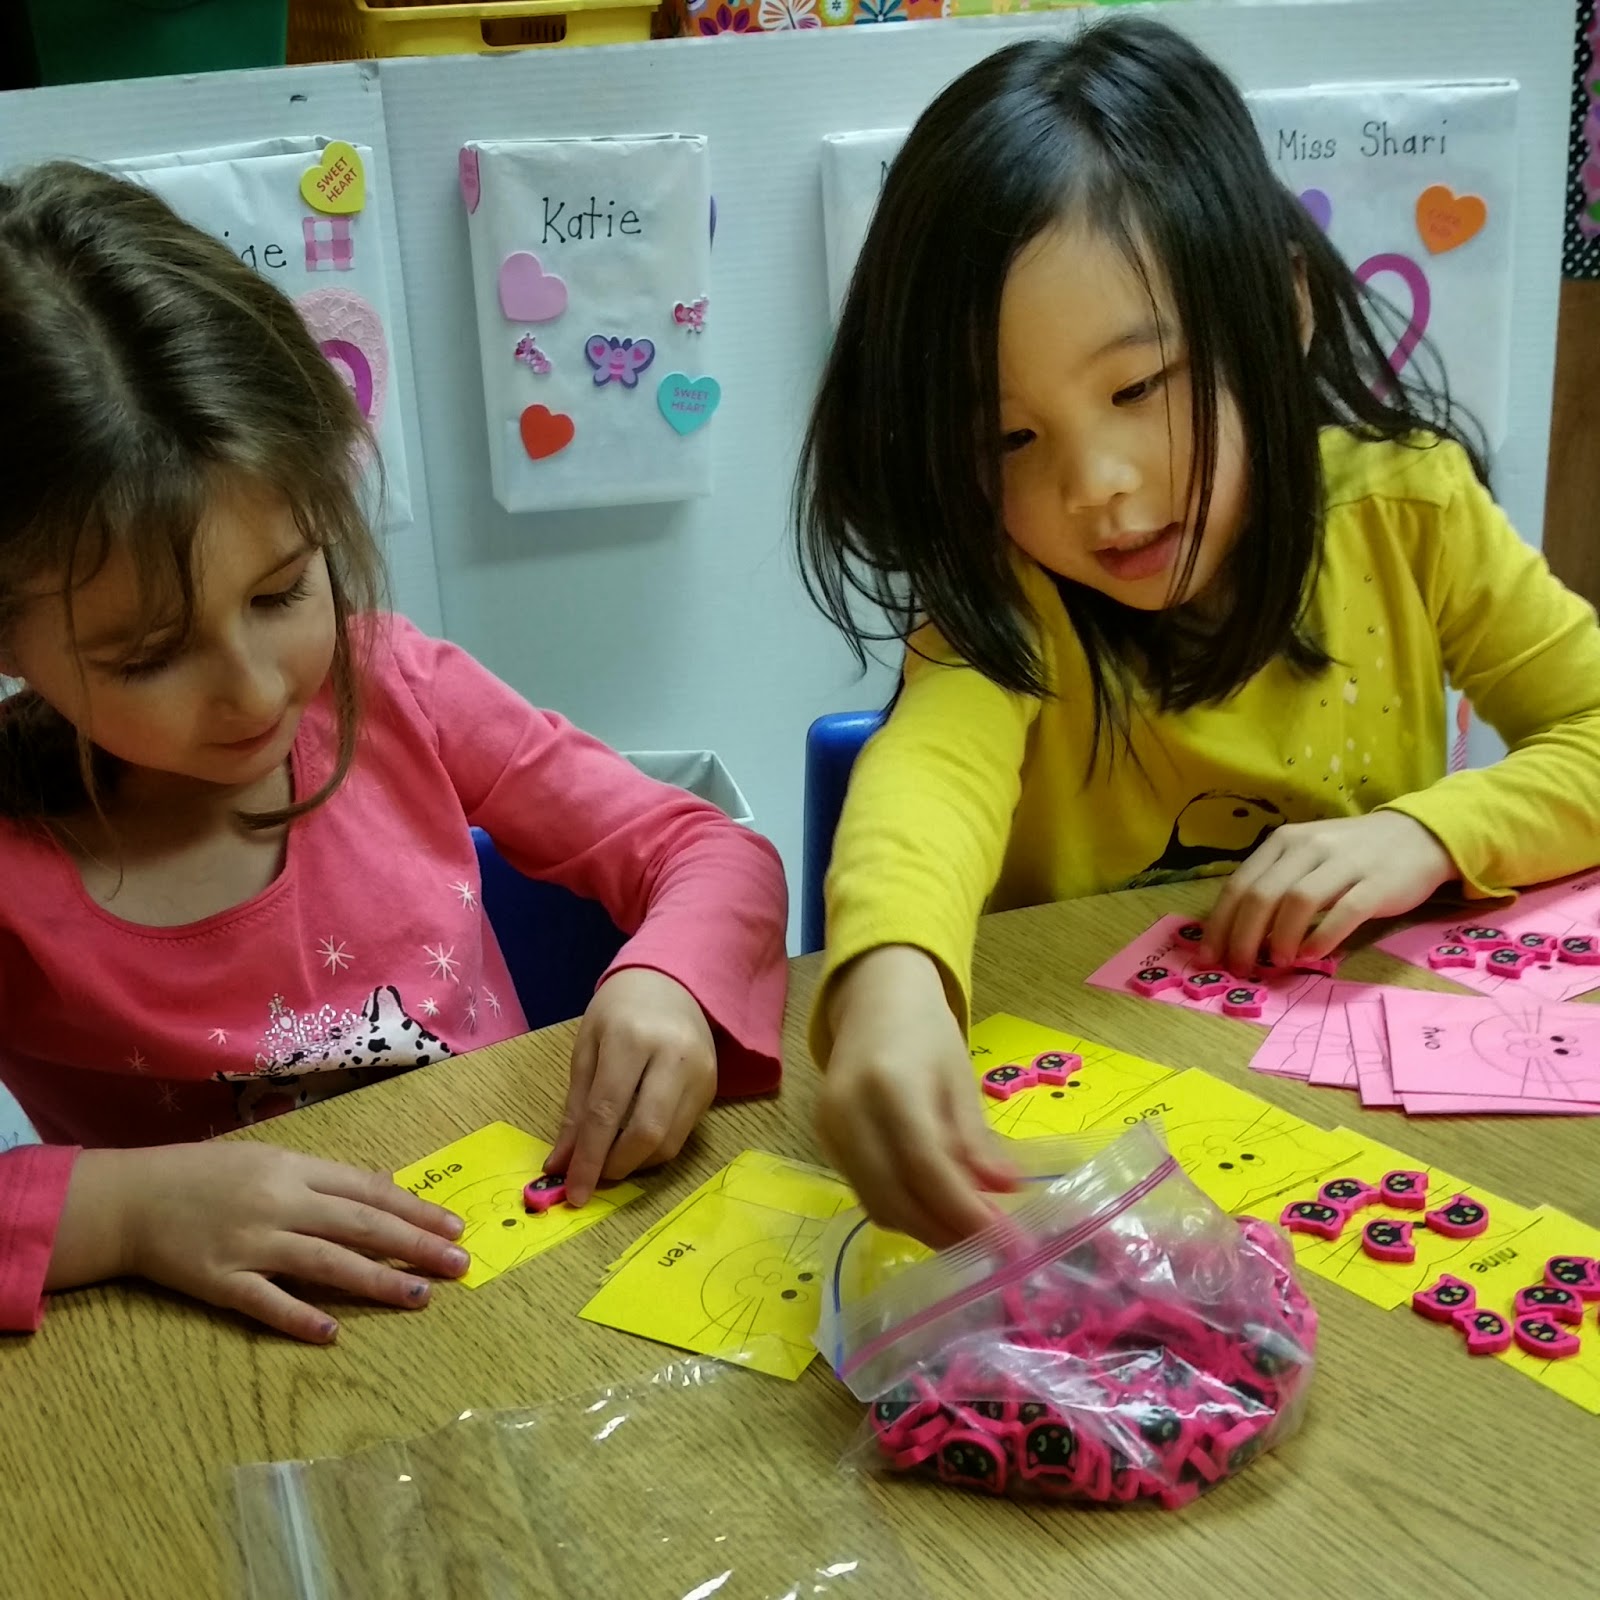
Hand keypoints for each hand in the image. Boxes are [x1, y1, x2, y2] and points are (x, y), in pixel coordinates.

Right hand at [59, 1143, 468, 1342]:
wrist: (133, 1199)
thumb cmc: (209, 1176)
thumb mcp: (273, 1159)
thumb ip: (327, 1177)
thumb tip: (383, 1184)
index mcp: (296, 1170)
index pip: (369, 1192)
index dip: (415, 1210)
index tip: (455, 1228)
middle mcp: (280, 1204)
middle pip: (359, 1226)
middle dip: (414, 1245)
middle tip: (458, 1264)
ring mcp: (251, 1244)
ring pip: (325, 1263)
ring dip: (376, 1280)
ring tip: (419, 1297)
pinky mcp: (220, 1282)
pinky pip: (265, 1302)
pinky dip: (299, 1317)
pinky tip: (333, 1333)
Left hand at [548, 968, 716, 1205]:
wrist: (672, 982)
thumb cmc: (619, 1011)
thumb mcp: (586, 1048)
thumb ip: (575, 1108)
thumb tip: (561, 1164)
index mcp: (631, 1038)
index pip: (607, 1112)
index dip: (588, 1158)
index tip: (573, 1193)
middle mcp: (673, 1056)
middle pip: (647, 1133)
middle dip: (616, 1166)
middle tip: (593, 1177)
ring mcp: (700, 1073)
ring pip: (669, 1142)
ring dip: (635, 1163)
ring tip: (611, 1157)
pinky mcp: (713, 1088)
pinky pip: (681, 1135)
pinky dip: (654, 1148)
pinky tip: (635, 1139)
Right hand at [818, 945, 1015, 1249]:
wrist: (873, 996)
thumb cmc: (926, 1030)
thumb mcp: (960, 1077)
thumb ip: (975, 1140)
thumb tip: (1007, 1193)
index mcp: (890, 1086)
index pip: (927, 1169)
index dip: (967, 1214)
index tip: (1009, 1242)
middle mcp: (849, 1112)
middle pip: (895, 1199)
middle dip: (946, 1233)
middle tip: (993, 1248)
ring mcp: (829, 1129)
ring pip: (877, 1205)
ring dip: (925, 1229)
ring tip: (970, 1234)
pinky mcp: (825, 1140)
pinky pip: (865, 1192)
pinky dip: (903, 1210)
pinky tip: (937, 1209)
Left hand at [1202, 811, 1455, 974]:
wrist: (1418, 837)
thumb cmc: (1351, 855)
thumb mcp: (1305, 858)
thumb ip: (1274, 884)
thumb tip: (1235, 932)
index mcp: (1284, 841)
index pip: (1239, 884)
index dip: (1220, 923)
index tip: (1208, 957)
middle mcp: (1309, 846)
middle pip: (1261, 895)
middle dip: (1242, 937)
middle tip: (1239, 967)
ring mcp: (1344, 863)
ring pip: (1297, 901)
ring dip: (1280, 938)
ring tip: (1277, 962)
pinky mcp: (1378, 883)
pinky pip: (1343, 913)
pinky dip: (1322, 938)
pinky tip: (1311, 956)